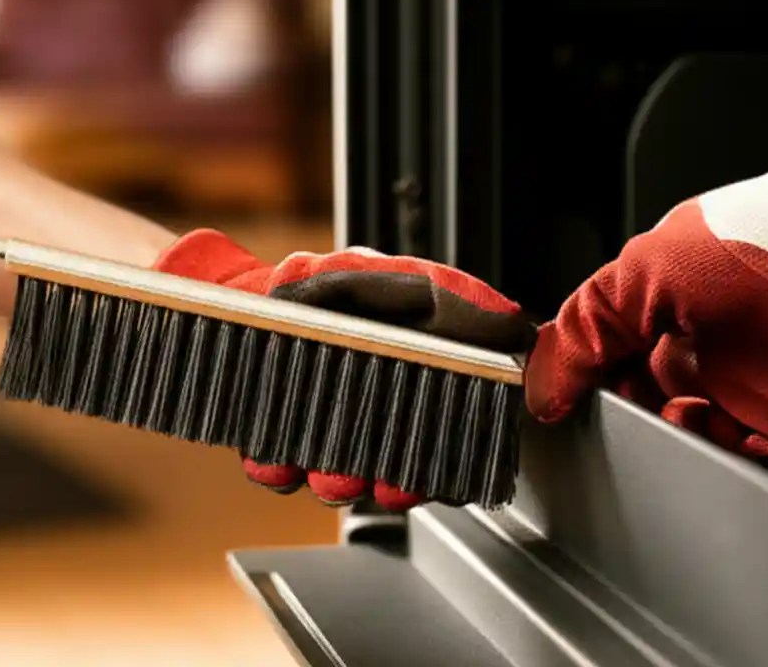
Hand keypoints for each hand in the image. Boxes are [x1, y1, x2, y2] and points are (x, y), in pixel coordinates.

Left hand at [154, 229, 536, 510]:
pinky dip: (275, 467)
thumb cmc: (332, 283)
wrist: (253, 291)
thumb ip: (457, 302)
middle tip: (385, 483)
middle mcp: (370, 424)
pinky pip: (277, 472)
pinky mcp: (273, 442)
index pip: (444, 448)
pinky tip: (273, 455)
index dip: (445, 468)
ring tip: (329, 471)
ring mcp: (322, 438)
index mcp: (413, 391)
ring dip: (336, 484)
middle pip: (393, 480)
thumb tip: (515, 325)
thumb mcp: (399, 280)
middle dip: (390, 486)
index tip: (439, 475)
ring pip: (338, 486)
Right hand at [524, 145, 767, 459]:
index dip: (584, 371)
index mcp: (670, 297)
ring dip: (665, 429)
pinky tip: (703, 425)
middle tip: (609, 403)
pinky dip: (712, 453)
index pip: (611, 348)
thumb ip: (577, 330)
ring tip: (669, 409)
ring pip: (684, 432)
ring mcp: (747, 382)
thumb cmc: (753, 243)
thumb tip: (539, 387)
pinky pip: (737, 460)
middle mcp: (709, 339)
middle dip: (623, 405)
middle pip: (644, 395)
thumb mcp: (633, 277)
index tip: (558, 394)